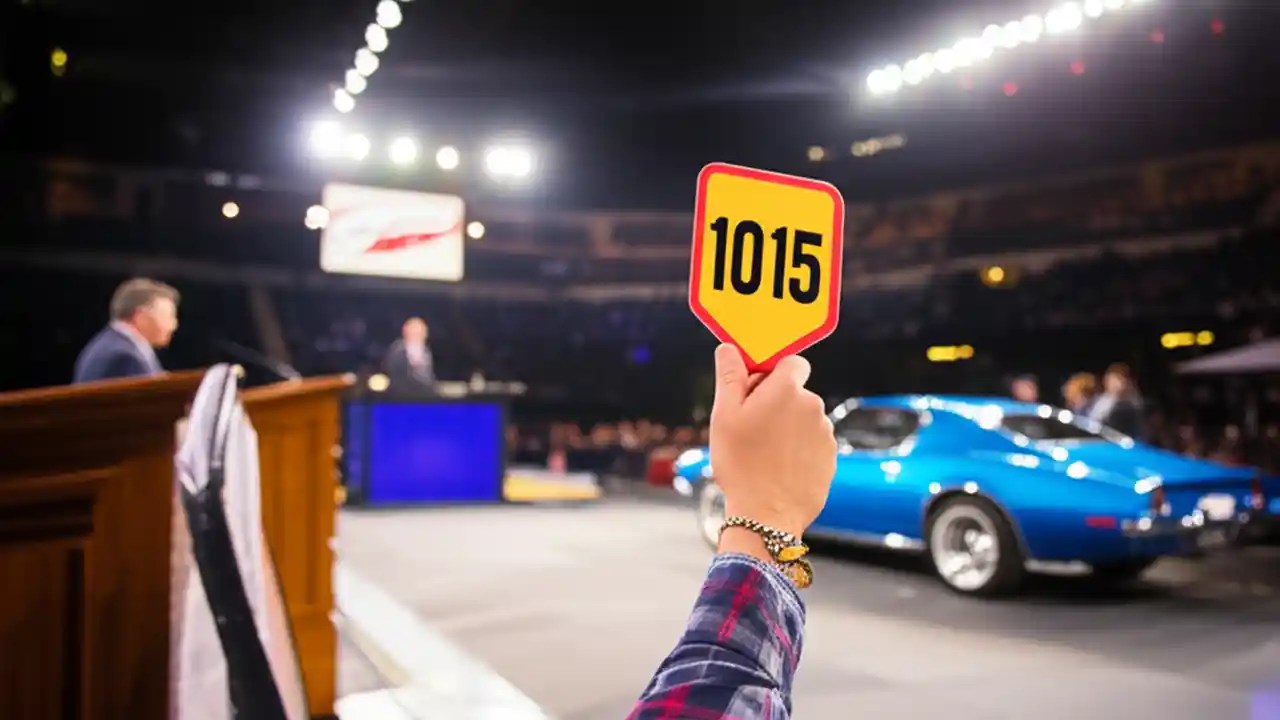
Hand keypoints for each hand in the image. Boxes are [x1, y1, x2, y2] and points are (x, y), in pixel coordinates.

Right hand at [708, 344, 835, 540]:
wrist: (767, 515)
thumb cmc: (740, 463)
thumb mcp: (724, 416)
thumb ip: (730, 376)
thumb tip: (729, 348)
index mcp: (787, 389)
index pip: (792, 362)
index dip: (772, 374)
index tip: (755, 394)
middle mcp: (813, 405)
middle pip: (795, 392)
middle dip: (777, 403)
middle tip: (752, 429)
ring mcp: (824, 432)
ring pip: (804, 419)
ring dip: (788, 427)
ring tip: (765, 454)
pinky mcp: (830, 457)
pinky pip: (812, 442)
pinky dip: (798, 449)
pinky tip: (779, 467)